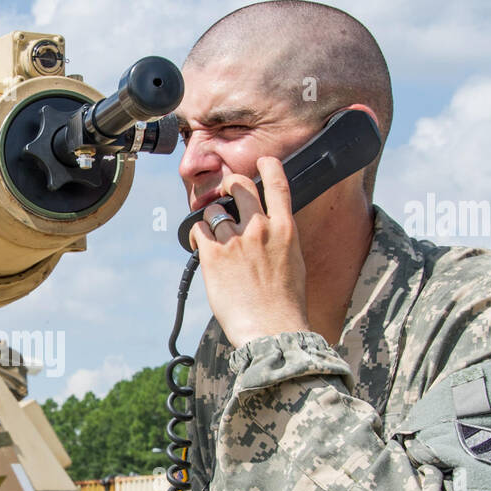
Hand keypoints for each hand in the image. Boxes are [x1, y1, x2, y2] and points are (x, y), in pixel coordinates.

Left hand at [189, 156, 309, 348]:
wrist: (272, 329)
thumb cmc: (285, 304)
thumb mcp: (293, 263)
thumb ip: (279, 240)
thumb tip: (266, 230)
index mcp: (285, 230)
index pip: (278, 184)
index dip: (269, 166)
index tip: (263, 161)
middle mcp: (260, 229)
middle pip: (239, 185)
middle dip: (230, 184)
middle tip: (226, 192)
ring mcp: (235, 240)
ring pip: (214, 210)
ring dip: (212, 220)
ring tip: (216, 239)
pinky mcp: (213, 256)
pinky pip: (198, 231)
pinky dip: (198, 236)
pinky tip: (202, 248)